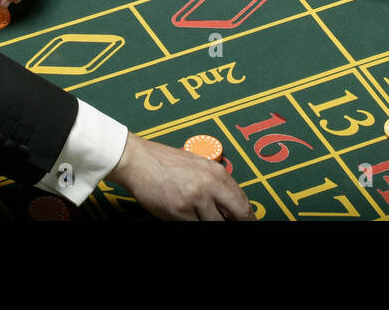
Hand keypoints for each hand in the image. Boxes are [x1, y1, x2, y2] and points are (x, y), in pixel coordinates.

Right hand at [107, 133, 252, 220]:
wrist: (139, 160)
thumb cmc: (165, 161)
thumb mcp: (198, 164)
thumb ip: (214, 182)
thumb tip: (229, 202)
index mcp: (217, 172)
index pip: (242, 201)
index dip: (248, 217)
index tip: (249, 221)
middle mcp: (209, 185)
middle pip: (237, 215)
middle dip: (240, 224)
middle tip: (239, 227)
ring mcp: (195, 199)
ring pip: (214, 224)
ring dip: (210, 223)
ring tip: (200, 216)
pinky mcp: (179, 212)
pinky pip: (194, 226)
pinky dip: (193, 224)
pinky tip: (187, 217)